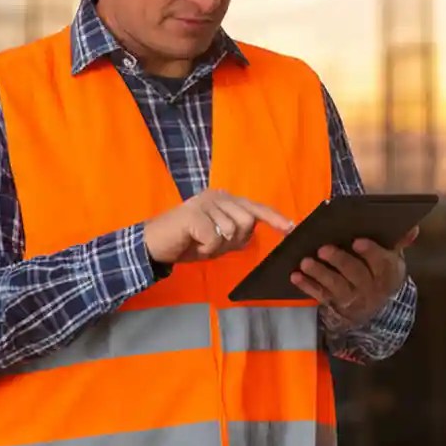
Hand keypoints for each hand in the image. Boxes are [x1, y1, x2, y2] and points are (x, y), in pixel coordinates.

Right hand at [143, 189, 294, 264]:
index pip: (255, 207)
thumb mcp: (218, 238)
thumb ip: (237, 233)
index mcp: (225, 199)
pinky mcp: (194, 215)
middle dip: (233, 240)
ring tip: (200, 243)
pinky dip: (205, 250)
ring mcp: (206, 203)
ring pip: (231, 231)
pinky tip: (193, 244)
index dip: (274, 218)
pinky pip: (215, 240)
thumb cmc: (187, 241)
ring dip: (217, 247)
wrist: (154, 244)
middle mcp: (218, 196)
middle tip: (211, 244)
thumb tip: (256, 231)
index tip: (291, 228)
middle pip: (246, 221)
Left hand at [290, 226, 418, 327]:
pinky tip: (295, 276)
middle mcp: (371, 289)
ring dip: (320, 274)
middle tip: (323, 248)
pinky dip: (307, 286)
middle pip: (356, 274)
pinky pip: (320, 296)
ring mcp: (352, 299)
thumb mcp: (392, 258)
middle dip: (339, 261)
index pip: (382, 263)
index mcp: (388, 273)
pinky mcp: (335, 305)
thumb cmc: (380, 272)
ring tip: (305, 262)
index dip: (370, 252)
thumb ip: (398, 241)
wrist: (374, 306)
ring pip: (336, 286)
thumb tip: (413, 228)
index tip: (357, 241)